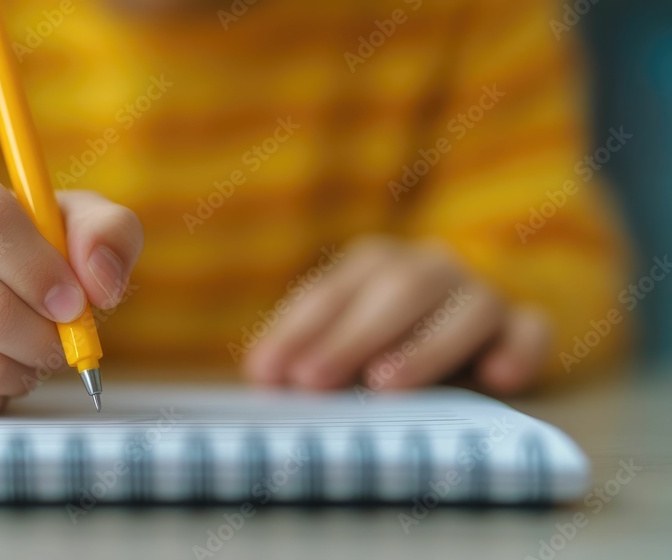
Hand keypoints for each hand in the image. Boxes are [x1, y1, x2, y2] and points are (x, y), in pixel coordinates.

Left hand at [243, 236, 551, 395]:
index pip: (332, 291)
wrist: (470, 324)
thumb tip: (266, 374)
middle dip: (350, 338)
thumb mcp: (344, 341)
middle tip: (313, 381)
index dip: (297, 330)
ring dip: (425, 347)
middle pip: (396, 291)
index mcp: (375, 264)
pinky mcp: (523, 325)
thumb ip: (308, 350)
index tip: (269, 372)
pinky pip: (531, 329)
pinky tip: (499, 378)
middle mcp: (430, 268)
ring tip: (385, 384)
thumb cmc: (388, 340)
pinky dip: (520, 349)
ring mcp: (480, 294)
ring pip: (466, 308)